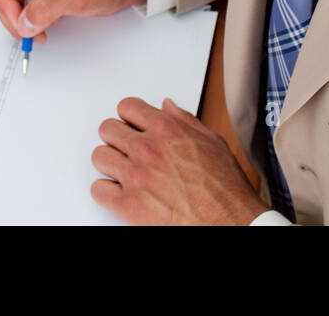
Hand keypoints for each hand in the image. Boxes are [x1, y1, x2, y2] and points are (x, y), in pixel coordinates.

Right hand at [0, 0, 144, 42]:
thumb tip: (23, 24)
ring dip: (24, 21)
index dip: (4, 5)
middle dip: (14, 17)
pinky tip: (50, 24)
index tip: (21, 23)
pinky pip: (28, 7)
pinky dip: (34, 20)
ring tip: (43, 31)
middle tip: (31, 34)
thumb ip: (46, 8)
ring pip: (13, 3)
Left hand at [91, 97, 267, 224]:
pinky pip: (98, 190)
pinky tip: (120, 192)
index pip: (127, 107)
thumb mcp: (212, 141)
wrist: (230, 222)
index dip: (129, 116)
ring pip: (99, 156)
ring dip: (110, 162)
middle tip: (126, 148)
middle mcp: (148, 148)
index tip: (131, 124)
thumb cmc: (225, 187)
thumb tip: (167, 107)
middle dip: (117, 137)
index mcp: (167, 129)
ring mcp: (136, 176)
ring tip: (123, 170)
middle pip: (108, 129)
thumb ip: (184, 120)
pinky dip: (106, 191)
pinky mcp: (129, 205)